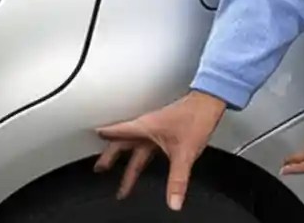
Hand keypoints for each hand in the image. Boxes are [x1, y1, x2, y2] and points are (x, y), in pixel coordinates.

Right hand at [94, 91, 226, 210]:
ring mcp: (155, 127)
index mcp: (144, 129)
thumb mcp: (185, 153)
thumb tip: (173, 200)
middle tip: (100, 167)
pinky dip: (140, 152)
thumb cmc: (195, 117)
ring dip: (126, 157)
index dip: (104, 136)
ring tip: (119, 171)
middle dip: (110, 156)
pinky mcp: (165, 128)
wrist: (210, 101)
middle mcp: (147, 127)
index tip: (93, 138)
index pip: (117, 133)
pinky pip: (146, 142)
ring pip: (134, 144)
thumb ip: (177, 180)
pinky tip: (145, 156)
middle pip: (122, 142)